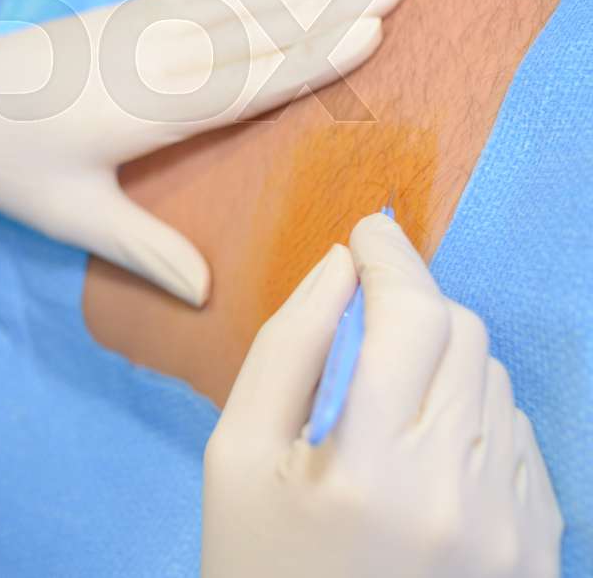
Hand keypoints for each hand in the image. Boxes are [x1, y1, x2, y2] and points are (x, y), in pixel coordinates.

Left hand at [0, 0, 403, 303]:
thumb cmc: (9, 167)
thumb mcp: (71, 216)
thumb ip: (142, 249)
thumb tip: (207, 295)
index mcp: (144, 109)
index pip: (244, 83)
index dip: (309, 58)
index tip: (370, 33)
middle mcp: (151, 57)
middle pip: (255, 30)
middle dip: (328, 7)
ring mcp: (139, 25)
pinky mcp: (126, 11)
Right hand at [202, 214, 562, 576]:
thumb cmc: (258, 564)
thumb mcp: (236, 456)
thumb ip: (287, 349)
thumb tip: (340, 264)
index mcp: (371, 473)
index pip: (412, 318)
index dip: (390, 257)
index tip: (367, 231)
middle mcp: (460, 499)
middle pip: (465, 337)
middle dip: (413, 303)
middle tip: (367, 309)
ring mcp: (511, 533)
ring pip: (497, 381)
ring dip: (444, 361)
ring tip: (386, 401)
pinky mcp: (538, 554)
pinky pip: (522, 440)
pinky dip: (474, 417)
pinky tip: (424, 451)